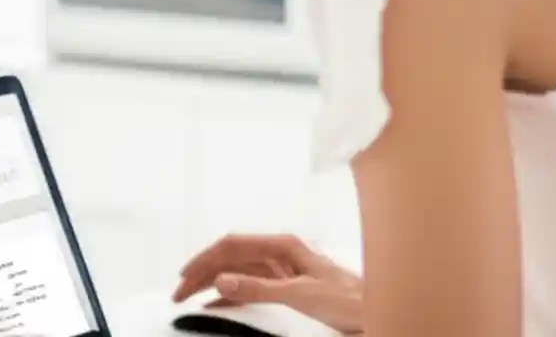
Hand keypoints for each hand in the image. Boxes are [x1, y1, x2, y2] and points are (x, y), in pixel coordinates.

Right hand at [173, 234, 364, 334]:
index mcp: (283, 245)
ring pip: (236, 273)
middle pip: (230, 258)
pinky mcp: (285, 288)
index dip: (205, 259)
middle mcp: (279, 253)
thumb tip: (222, 281)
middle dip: (202, 272)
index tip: (184, 276)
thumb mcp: (300, 294)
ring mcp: (281, 271)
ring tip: (189, 297)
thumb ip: (259, 288)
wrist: (376, 311)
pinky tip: (215, 303)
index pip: (232, 245)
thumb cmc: (348, 299)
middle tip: (179, 292)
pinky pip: (248, 288)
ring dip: (212, 284)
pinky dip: (229, 296)